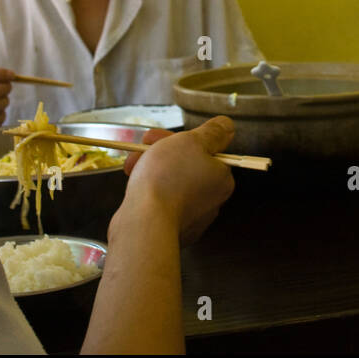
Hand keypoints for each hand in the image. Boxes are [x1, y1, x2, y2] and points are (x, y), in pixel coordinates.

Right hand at [116, 116, 235, 245]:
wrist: (145, 225)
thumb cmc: (167, 179)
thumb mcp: (191, 142)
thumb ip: (212, 132)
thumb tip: (227, 126)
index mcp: (222, 179)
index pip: (203, 150)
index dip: (178, 139)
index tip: (156, 137)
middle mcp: (212, 200)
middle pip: (186, 166)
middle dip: (161, 152)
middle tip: (140, 149)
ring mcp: (193, 218)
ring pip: (172, 184)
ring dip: (152, 169)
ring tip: (131, 167)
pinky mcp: (173, 231)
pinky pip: (163, 204)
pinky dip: (150, 193)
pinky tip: (136, 189)